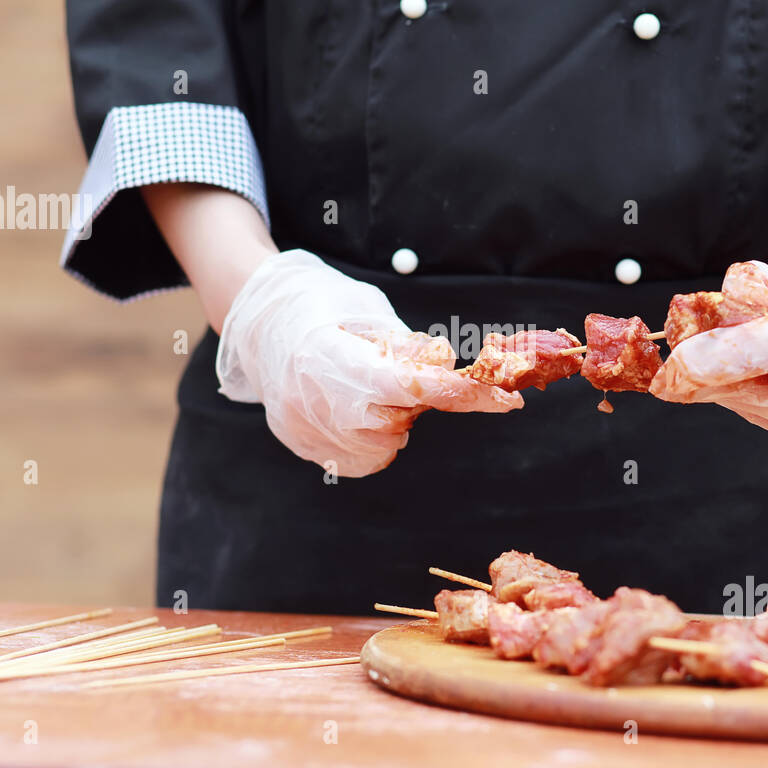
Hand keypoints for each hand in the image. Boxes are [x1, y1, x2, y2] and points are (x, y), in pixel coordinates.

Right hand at [216, 250, 522, 475]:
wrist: (261, 327)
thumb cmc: (321, 309)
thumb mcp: (368, 311)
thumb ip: (408, 345)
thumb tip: (445, 367)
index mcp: (329, 356)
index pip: (409, 385)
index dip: (461, 394)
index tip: (506, 400)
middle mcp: (314, 401)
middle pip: (398, 422)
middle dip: (412, 402)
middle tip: (394, 372)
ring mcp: (306, 431)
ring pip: (385, 445)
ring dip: (393, 419)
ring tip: (366, 386)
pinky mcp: (307, 448)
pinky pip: (363, 458)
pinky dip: (374, 437)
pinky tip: (356, 410)